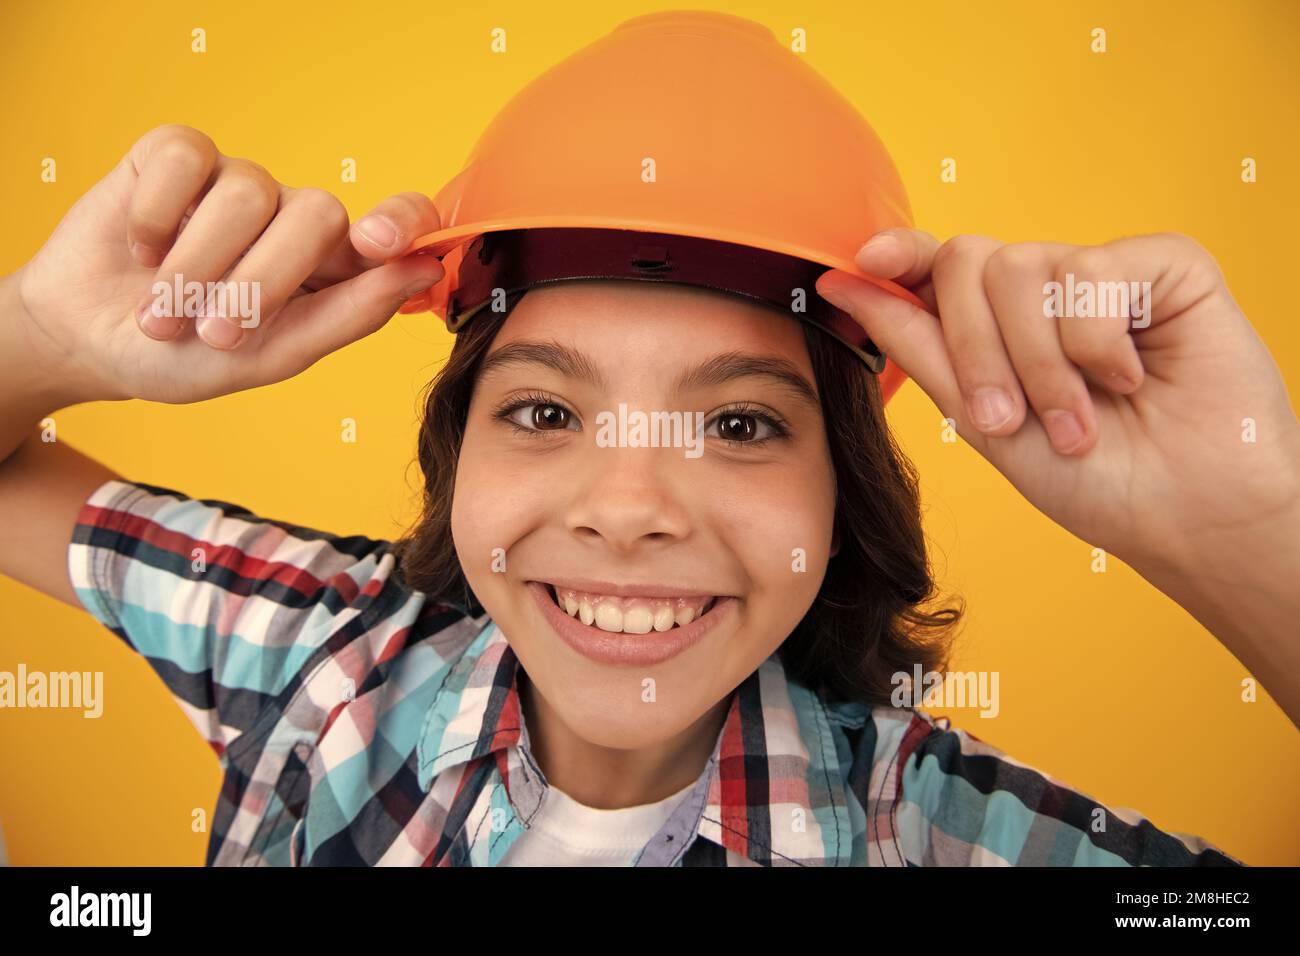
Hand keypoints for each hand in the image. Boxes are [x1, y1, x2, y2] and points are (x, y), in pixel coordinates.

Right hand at [12, 123, 446, 405]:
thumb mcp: (270, 355)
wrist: (88, 344)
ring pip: (249, 194)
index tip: (383, 242)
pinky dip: (156, 217)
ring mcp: (236, 180)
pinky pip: (185, 161)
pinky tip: (141, 248)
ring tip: (162, 314)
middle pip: (319, 212)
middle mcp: (291, 215)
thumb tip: (425, 271)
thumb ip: (349, 316)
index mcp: (331, 267)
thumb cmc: (186, 357)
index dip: (402, 220)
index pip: (397, 222)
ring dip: (198, 267)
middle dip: (264, 280)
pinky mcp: (176, 154)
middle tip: (214, 334)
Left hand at [814, 230, 1299, 574]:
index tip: (865, 262)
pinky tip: (1132, 378)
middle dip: (974, 351)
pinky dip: (1096, 344)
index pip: (939, 265)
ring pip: (1020, 268)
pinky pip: (1090, 273)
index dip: (900, 256)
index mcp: (999, 324)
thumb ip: (918, 346)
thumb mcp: (982, 419)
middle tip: (1005, 419)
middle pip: (966, 263)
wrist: (1185, 516)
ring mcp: (1103, 272)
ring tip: (1077, 420)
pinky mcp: (1164, 264)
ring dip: (1038, 364)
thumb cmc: (1092, 480)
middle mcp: (1046, 289)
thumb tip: (843, 282)